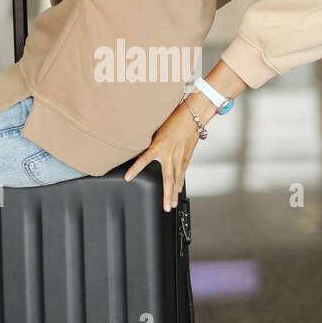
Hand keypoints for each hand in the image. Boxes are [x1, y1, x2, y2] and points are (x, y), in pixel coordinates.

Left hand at [125, 95, 207, 210]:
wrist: (194, 115)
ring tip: (172, 204)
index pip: (144, 159)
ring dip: (174, 193)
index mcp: (159, 145)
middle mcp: (169, 154)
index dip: (135, 169)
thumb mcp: (157, 126)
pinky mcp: (186, 156)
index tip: (127, 178)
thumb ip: (149, 138)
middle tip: (165, 207)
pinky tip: (178, 189)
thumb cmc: (175, 116)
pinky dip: (180, 182)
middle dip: (166, 195)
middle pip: (167, 179)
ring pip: (176, 179)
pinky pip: (182, 172)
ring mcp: (179, 157)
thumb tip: (138, 143)